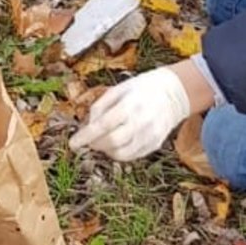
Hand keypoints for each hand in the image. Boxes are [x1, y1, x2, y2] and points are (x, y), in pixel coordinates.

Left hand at [70, 67, 190, 162]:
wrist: (172, 92)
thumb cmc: (140, 88)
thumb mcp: (118, 89)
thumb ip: (100, 107)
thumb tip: (88, 126)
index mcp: (129, 105)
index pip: (103, 125)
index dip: (86, 136)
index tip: (73, 144)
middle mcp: (141, 122)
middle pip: (112, 142)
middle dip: (96, 144)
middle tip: (89, 140)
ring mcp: (150, 135)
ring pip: (122, 154)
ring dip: (107, 151)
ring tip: (103, 140)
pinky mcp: (155, 144)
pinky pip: (133, 156)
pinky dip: (120, 153)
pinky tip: (116, 143)